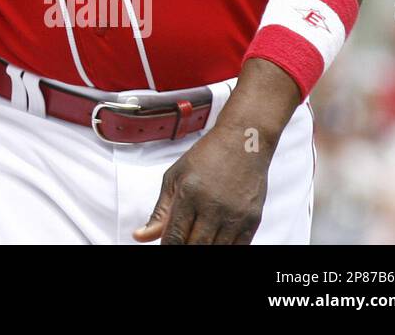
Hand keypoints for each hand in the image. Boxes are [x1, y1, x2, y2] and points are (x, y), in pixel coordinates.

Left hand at [133, 123, 272, 244]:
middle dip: (184, 249)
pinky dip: (223, 248)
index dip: (167, 247)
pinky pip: (238, 248)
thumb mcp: (174, 177)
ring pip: (216, 250)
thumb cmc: (207, 157)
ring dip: (204, 248)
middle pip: (195, 246)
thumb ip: (160, 211)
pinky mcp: (253, 221)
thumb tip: (141, 237)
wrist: (243, 143)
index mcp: (189, 194)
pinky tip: (214, 240)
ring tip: (196, 238)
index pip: (175, 236)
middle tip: (181, 242)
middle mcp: (213, 207)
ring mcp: (235, 216)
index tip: (165, 246)